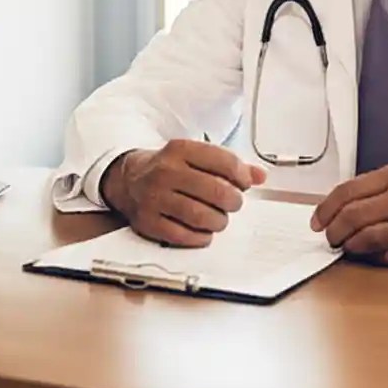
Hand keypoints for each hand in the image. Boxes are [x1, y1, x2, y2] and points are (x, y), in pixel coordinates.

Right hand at [100, 139, 266, 247]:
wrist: (128, 179)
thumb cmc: (169, 169)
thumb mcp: (195, 157)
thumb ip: (228, 165)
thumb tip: (259, 176)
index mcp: (180, 150)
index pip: (224, 162)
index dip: (242, 176)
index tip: (244, 183)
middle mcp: (165, 172)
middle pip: (217, 192)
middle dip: (233, 202)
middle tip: (232, 203)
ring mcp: (155, 198)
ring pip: (203, 217)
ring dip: (218, 221)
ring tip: (217, 218)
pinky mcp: (148, 222)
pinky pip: (185, 236)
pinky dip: (200, 237)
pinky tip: (201, 230)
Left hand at [309, 163, 387, 265]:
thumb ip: (379, 187)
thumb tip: (342, 205)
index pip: (348, 191)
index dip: (326, 209)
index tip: (318, 220)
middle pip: (353, 216)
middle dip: (334, 231)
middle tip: (330, 238)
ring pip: (368, 238)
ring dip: (350, 247)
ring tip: (347, 248)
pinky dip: (374, 258)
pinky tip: (370, 255)